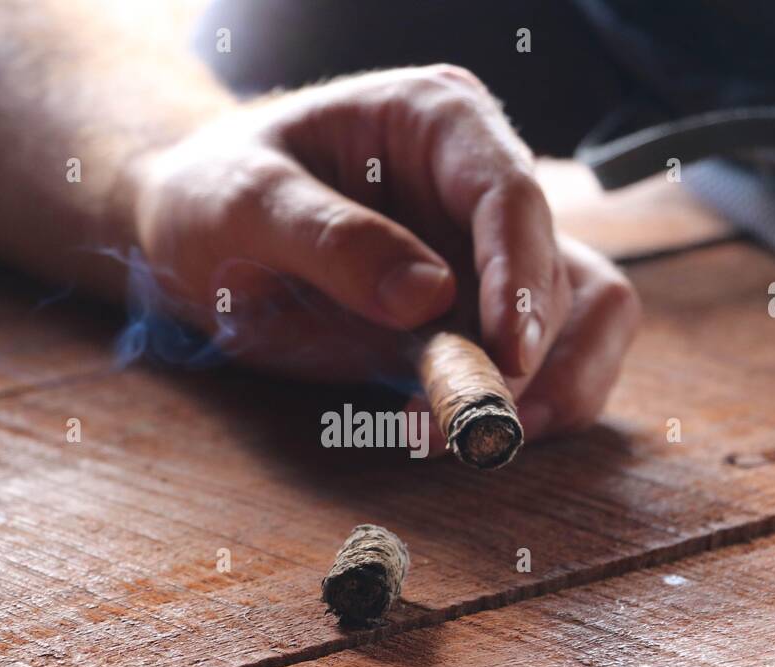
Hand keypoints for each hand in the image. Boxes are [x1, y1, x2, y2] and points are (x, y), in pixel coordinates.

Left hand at [123, 64, 639, 442]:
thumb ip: (329, 240)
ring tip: (471, 437)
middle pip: (556, 271)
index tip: (508, 356)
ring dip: (545, 392)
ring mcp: (488, 250)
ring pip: (581, 318)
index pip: (511, 192)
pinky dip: (522, 405)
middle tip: (467, 426)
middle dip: (526, 359)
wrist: (193, 236)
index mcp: (435, 121)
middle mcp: (481, 179)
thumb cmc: (212, 195)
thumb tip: (429, 297)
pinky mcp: (480, 312)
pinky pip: (544, 361)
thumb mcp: (244, 203)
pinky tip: (458, 429)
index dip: (520, 278)